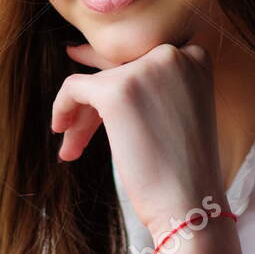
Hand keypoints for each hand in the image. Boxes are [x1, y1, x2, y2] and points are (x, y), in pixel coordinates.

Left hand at [53, 39, 222, 237]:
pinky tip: (61, 131)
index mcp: (194, 55)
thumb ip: (147, 82)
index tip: (95, 105)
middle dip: (96, 103)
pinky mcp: (117, 91)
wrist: (189, 203)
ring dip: (82, 117)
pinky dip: (62, 107)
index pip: (139, 59)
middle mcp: (172, 53)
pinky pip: (73, 88)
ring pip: (94, 82)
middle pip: (115, 69)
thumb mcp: (175, 110)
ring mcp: (145, 69)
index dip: (116, 83)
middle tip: (79, 137)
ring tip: (72, 148)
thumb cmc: (182, 169)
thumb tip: (79, 49)